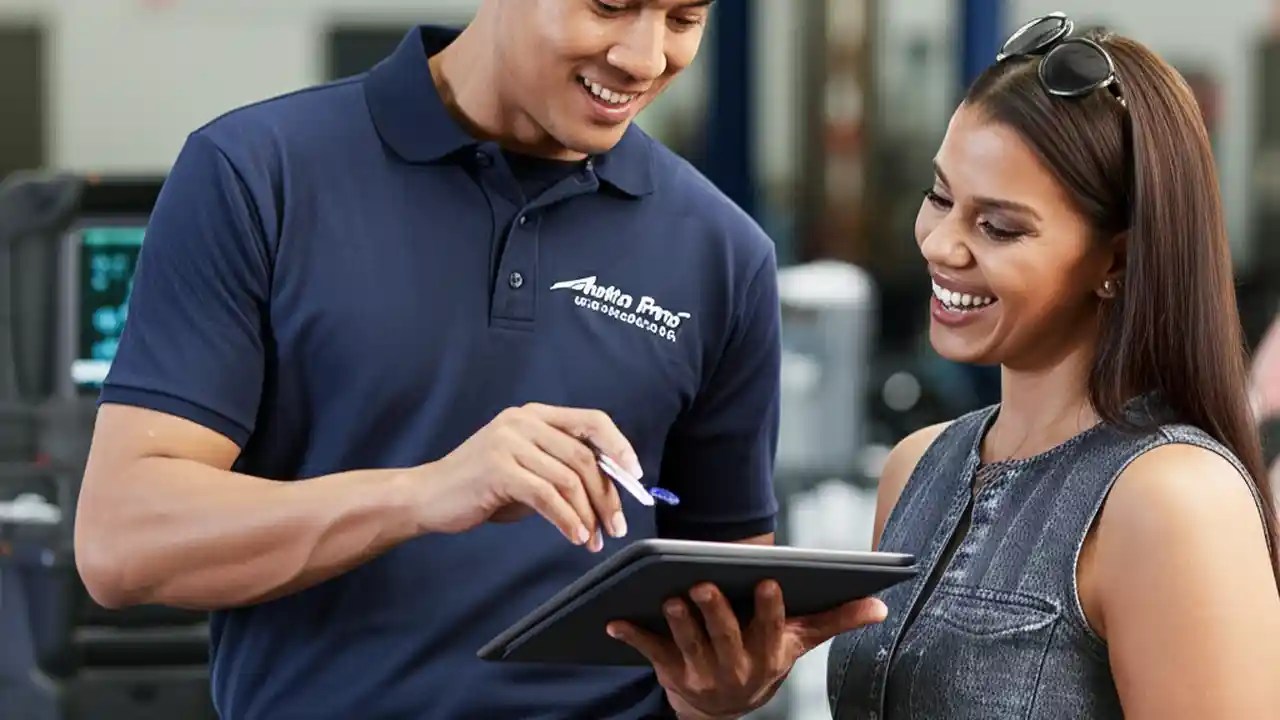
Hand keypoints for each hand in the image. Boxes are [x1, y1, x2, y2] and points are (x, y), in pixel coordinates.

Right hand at [410, 403, 641, 550]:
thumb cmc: (480, 487)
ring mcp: (510, 442)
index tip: (634, 475)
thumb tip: (607, 487)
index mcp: (534, 415)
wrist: (428, 496)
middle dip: (606, 496)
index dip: (619, 446)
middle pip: (584, 457)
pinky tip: (575, 536)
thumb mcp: (526, 468)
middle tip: (615, 526)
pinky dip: (567, 519)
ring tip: (594, 539)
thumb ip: (561, 468)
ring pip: (569, 480)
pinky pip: (547, 496)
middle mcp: (524, 421)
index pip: (592, 420)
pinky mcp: (499, 469)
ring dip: (588, 514)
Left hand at [607, 581, 887, 718]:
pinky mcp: (670, 670)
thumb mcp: (800, 641)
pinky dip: (631, 635)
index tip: (766, 581)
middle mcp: (736, 665)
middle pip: (724, 635)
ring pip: (688, 643)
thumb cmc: (766, 654)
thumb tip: (881, 604)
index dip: (768, 607)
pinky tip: (613, 619)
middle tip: (703, 584)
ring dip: (677, 621)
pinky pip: (650, 652)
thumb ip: (838, 619)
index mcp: (769, 651)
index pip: (771, 627)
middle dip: (714, 611)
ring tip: (668, 596)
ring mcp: (701, 670)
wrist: (726, 704)